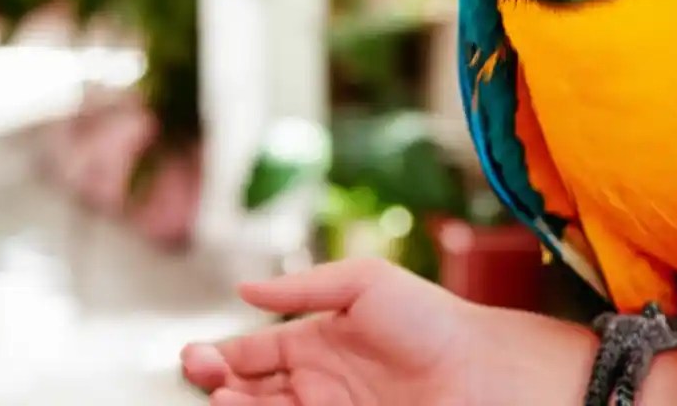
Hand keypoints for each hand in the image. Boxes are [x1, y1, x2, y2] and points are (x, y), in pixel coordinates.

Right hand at [182, 258, 473, 405]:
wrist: (481, 369)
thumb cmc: (432, 318)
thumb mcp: (364, 282)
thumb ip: (304, 285)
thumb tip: (244, 288)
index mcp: (316, 343)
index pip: (252, 354)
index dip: (219, 357)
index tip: (195, 358)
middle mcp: (317, 384)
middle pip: (248, 391)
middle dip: (217, 383)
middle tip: (204, 373)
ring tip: (222, 396)